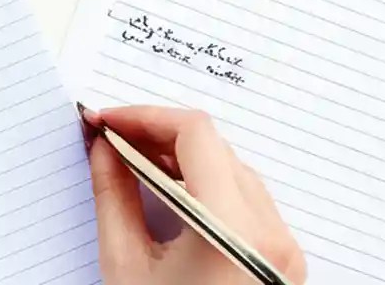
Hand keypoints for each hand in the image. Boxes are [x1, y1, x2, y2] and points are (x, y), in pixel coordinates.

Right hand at [86, 106, 306, 284]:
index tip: (106, 121)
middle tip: (110, 138)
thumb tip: (101, 148)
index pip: (194, 135)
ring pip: (231, 168)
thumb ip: (113, 196)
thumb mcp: (126, 265)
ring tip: (132, 162)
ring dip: (180, 157)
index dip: (144, 117)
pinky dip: (204, 183)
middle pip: (214, 147)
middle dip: (156, 135)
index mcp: (231, 228)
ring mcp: (282, 244)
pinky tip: (166, 189)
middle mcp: (270, 231)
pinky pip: (244, 198)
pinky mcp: (281, 257)